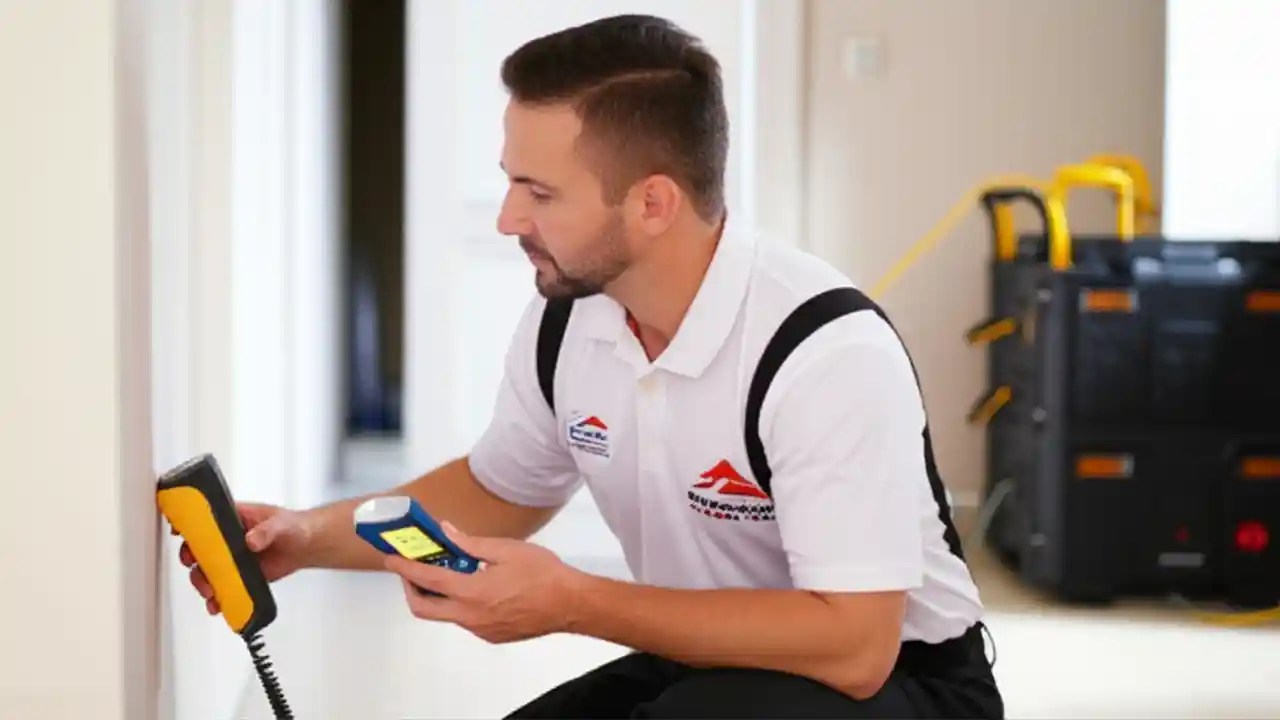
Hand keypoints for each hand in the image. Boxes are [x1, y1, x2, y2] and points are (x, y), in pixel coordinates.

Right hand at [173, 502, 313, 614]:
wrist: (305, 546)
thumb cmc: (292, 526)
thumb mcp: (281, 524)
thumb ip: (266, 531)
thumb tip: (251, 541)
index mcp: (233, 518)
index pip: (204, 519)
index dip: (187, 525)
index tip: (177, 532)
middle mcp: (227, 538)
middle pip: (198, 548)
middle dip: (191, 558)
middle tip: (195, 566)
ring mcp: (231, 558)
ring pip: (206, 570)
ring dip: (202, 582)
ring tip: (210, 592)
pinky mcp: (238, 575)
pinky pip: (222, 587)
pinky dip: (217, 598)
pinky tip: (218, 604)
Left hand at [383, 522, 584, 643]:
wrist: (570, 604)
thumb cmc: (542, 573)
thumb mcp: (506, 550)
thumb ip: (471, 544)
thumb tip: (447, 532)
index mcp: (471, 592)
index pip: (427, 579)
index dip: (405, 568)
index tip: (390, 559)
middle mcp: (470, 616)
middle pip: (424, 608)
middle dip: (411, 588)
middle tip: (412, 570)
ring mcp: (480, 630)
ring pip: (446, 614)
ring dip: (439, 595)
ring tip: (450, 572)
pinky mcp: (492, 635)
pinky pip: (465, 620)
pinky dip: (461, 603)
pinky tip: (477, 587)